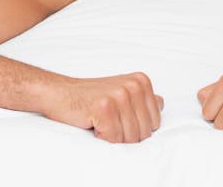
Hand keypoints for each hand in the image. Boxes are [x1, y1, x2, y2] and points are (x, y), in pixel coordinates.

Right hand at [42, 72, 163, 142]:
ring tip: (101, 121)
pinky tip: (94, 123)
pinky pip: (114, 139)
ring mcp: (120, 95)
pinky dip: (102, 138)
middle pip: (144, 132)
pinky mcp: (105, 107)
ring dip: (113, 137)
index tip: (119, 119)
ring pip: (130, 137)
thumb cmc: (91, 97)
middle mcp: (134, 86)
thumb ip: (142, 99)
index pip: (154, 123)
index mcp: (142, 82)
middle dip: (125, 135)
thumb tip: (161, 102)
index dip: (136, 129)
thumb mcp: (122, 92)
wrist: (61, 93)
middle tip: (108, 122)